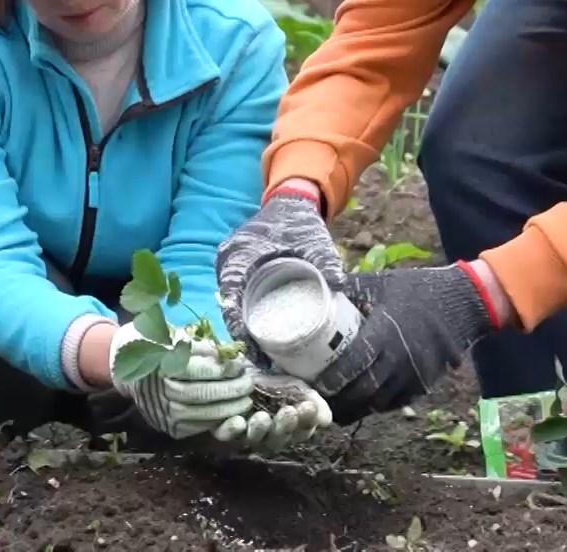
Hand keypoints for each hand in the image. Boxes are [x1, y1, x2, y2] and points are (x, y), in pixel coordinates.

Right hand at [108, 323, 253, 439]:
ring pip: (201, 414)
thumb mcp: (171, 334)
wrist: (123, 367)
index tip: (240, 364)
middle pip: (202, 394)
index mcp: (160, 365)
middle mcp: (160, 392)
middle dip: (231, 390)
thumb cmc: (152, 343)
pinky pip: (197, 427)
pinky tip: (231, 412)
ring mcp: (163, 412)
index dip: (223, 368)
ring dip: (229, 409)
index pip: (199, 370)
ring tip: (245, 400)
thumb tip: (227, 354)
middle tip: (248, 383)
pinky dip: (216, 421)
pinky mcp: (168, 427)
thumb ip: (198, 345)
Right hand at [215, 187, 346, 346]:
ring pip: (233, 307)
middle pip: (229, 307)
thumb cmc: (298, 221)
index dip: (238, 325)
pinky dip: (248, 320)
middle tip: (264, 363)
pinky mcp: (240, 275)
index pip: (231, 296)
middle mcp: (228, 263)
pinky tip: (264, 341)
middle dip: (243, 336)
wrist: (290, 203)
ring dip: (245, 331)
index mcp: (239, 254)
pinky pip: (239, 301)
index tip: (253, 349)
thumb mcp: (313, 239)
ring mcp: (231, 269)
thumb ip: (325, 259)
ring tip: (266, 359)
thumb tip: (338, 284)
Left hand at [215, 370, 332, 453]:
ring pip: (254, 440)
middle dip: (284, 428)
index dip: (306, 423)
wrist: (244, 366)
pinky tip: (239, 421)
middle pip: (278, 441)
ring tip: (263, 417)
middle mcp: (268, 435)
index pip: (301, 432)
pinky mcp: (223, 427)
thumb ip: (314, 402)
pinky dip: (232, 430)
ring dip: (259, 431)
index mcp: (288, 428)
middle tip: (289, 412)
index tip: (308, 407)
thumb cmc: (274, 381)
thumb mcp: (298, 387)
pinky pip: (227, 435)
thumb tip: (325, 421)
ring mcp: (245, 433)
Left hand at [313, 263, 504, 424]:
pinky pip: (395, 403)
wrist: (460, 304)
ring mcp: (413, 375)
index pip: (354, 363)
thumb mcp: (379, 283)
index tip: (314, 384)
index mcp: (385, 332)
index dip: (333, 378)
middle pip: (364, 390)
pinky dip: (376, 407)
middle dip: (339, 401)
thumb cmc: (414, 290)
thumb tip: (314, 287)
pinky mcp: (423, 384)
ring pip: (379, 403)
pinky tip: (360, 404)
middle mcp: (400, 359)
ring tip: (333, 409)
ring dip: (355, 408)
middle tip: (316, 401)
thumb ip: (348, 288)